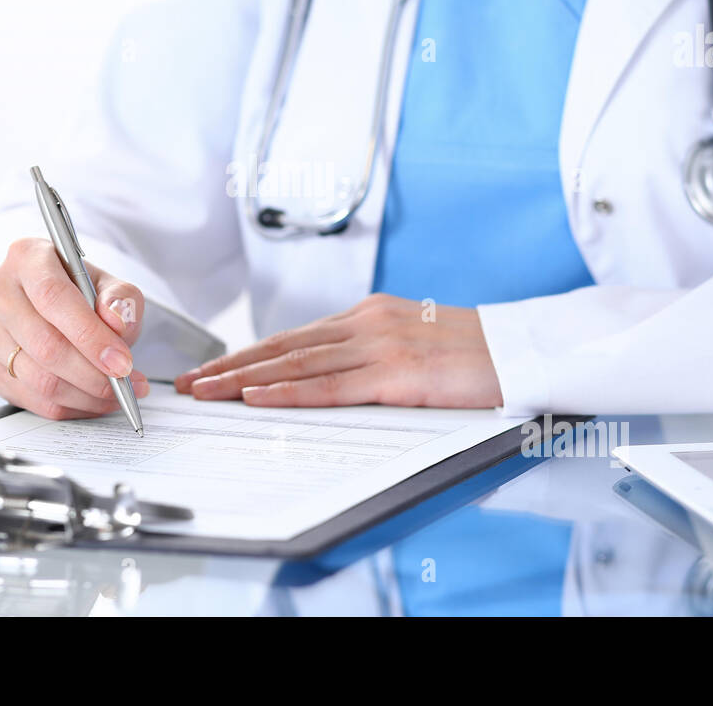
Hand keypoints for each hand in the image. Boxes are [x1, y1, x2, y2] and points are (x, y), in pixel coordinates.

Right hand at [0, 238, 150, 418]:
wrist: (55, 303)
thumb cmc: (82, 291)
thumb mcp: (110, 284)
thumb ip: (122, 299)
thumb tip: (116, 323)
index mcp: (26, 257)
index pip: (53, 298)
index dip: (90, 335)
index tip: (122, 362)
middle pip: (45, 345)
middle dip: (93, 373)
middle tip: (127, 383)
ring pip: (39, 379)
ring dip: (86, 395)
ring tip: (119, 393)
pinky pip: (33, 400)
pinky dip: (71, 407)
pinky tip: (95, 400)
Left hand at [174, 293, 501, 407]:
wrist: (523, 351)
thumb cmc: (473, 355)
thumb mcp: (412, 343)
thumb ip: (369, 354)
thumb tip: (328, 375)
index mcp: (368, 315)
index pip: (293, 338)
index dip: (247, 355)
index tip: (212, 370)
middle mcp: (366, 323)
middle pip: (282, 347)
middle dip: (229, 366)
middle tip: (189, 383)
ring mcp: (380, 345)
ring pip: (296, 364)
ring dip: (243, 379)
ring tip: (206, 392)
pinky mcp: (397, 373)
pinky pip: (331, 386)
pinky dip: (288, 392)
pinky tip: (258, 398)